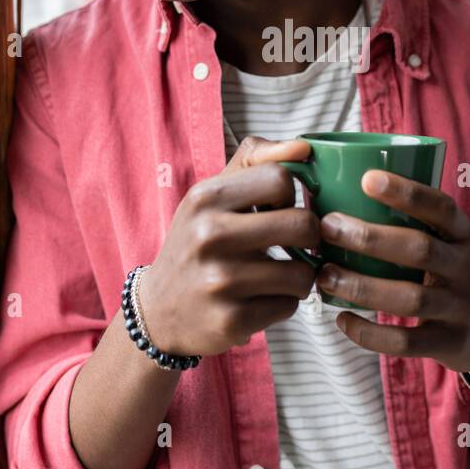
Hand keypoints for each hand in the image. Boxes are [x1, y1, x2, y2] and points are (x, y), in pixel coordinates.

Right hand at [138, 136, 319, 356]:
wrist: (159, 310)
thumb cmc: (197, 243)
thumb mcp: (212, 195)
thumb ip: (255, 159)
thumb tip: (303, 147)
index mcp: (206, 198)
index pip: (281, 178)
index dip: (290, 196)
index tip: (278, 210)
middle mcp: (209, 236)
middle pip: (303, 224)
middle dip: (309, 237)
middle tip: (295, 245)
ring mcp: (219, 281)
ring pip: (303, 273)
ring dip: (300, 276)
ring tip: (279, 275)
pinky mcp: (231, 321)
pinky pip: (289, 307)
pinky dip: (283, 304)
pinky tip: (261, 300)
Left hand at [314, 169, 469, 375]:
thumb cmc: (450, 271)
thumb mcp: (448, 241)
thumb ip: (414, 222)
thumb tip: (345, 190)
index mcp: (463, 234)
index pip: (441, 207)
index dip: (407, 192)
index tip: (367, 179)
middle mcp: (466, 267)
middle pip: (420, 249)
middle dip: (370, 238)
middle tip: (328, 226)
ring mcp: (460, 307)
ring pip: (410, 297)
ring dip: (363, 286)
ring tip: (325, 275)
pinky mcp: (448, 342)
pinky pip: (405, 342)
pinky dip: (370, 333)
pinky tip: (342, 319)